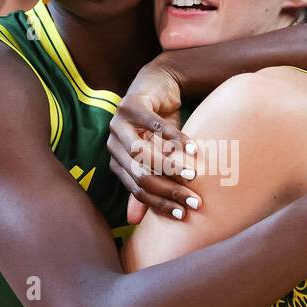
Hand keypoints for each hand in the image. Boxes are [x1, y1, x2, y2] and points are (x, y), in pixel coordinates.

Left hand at [106, 56, 200, 223]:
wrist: (158, 85)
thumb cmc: (158, 126)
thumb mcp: (157, 155)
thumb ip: (146, 183)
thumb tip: (133, 222)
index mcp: (116, 160)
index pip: (136, 189)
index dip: (160, 202)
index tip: (183, 213)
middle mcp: (112, 143)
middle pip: (140, 174)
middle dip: (169, 189)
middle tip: (194, 199)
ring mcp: (119, 123)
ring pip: (142, 153)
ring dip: (169, 166)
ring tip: (193, 174)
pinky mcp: (131, 104)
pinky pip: (155, 126)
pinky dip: (175, 138)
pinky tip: (193, 148)